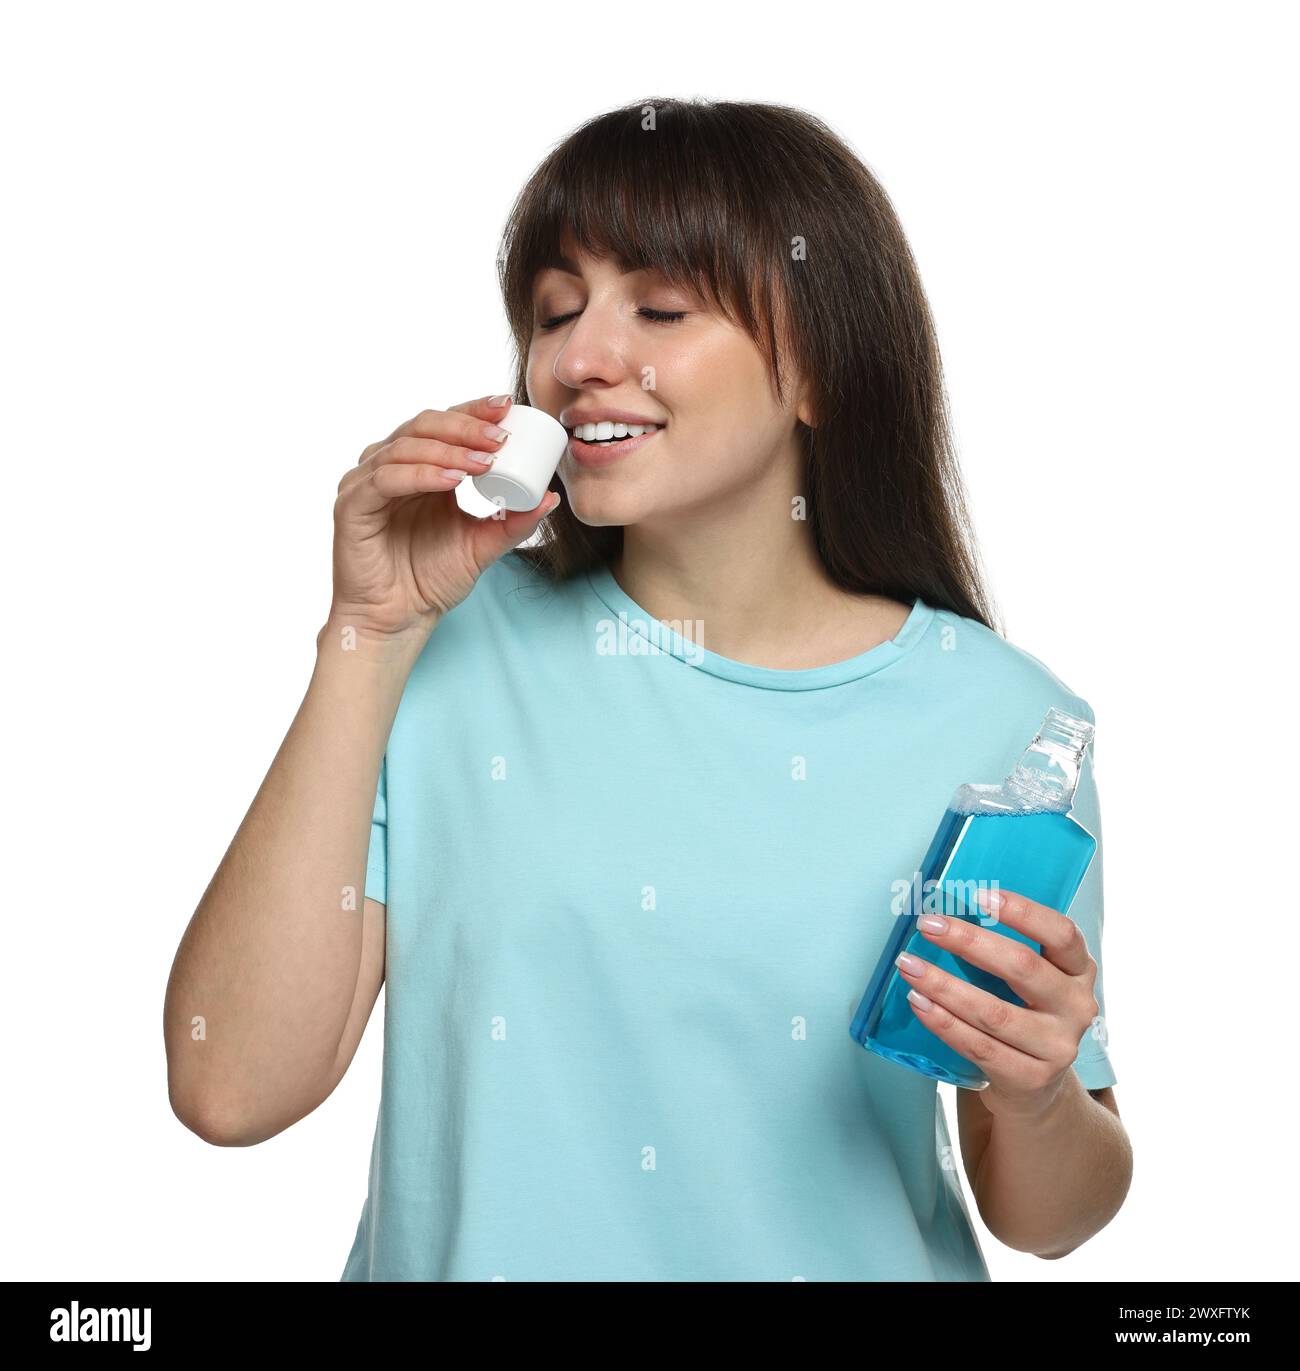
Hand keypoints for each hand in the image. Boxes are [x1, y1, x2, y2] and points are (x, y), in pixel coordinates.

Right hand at [330, 395, 561, 640]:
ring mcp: (367, 483)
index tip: (508, 408)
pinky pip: (385, 479)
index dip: (475, 411)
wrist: (400, 619)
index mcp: (420, 467)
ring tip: (484, 461)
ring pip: (405, 447)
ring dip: (448, 450)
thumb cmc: (431, 580)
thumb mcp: (482, 546)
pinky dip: (420, 475)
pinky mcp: (352, 506)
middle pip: (424, 425)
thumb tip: (551, 497)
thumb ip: (513, 523)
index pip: (446, 423)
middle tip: (500, 437)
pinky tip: (451, 481)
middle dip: (466, 426)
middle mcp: (390, 466)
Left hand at [893, 888, 1100, 1121]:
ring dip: (945, 986)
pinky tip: (919, 1003)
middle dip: (969, 942)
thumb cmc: (1022, 1013)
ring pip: (994, 1012)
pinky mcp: (1032, 1078)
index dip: (1023, 912)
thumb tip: (945, 914)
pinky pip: (979, 1046)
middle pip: (1023, 967)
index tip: (980, 895)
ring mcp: (1058, 1047)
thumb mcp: (1031, 981)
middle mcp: (1077, 1007)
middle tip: (928, 925)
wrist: (1035, 1086)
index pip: (1062, 934)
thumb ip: (1004, 950)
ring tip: (910, 966)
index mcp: (1079, 971)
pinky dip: (944, 1022)